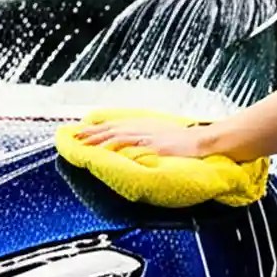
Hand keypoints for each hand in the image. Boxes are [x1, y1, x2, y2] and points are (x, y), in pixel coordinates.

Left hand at [74, 118, 212, 157]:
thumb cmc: (185, 141)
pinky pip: (130, 145)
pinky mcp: (153, 144)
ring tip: (82, 143)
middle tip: (74, 135)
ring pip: (116, 135)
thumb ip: (146, 138)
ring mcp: (147, 136)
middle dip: (91, 132)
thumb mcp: (161, 135)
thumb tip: (132, 146)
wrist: (203, 142)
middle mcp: (142, 128)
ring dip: (98, 139)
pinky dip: (115, 146)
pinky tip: (103, 151)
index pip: (114, 125)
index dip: (96, 128)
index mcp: (143, 125)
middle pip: (111, 128)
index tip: (81, 131)